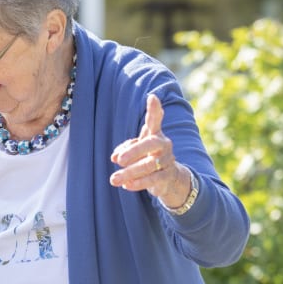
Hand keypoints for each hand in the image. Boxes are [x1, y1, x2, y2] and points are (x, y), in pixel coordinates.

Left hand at [109, 94, 190, 209]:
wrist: (169, 178)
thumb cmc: (148, 157)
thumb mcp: (136, 149)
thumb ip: (125, 148)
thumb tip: (115, 157)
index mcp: (154, 134)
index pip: (155, 120)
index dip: (154, 109)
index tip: (152, 97)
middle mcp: (164, 145)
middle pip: (151, 144)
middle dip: (134, 151)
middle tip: (118, 160)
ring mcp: (167, 160)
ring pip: (149, 165)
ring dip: (129, 173)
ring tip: (113, 179)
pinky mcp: (167, 176)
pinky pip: (153, 180)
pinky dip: (138, 183)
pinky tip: (126, 185)